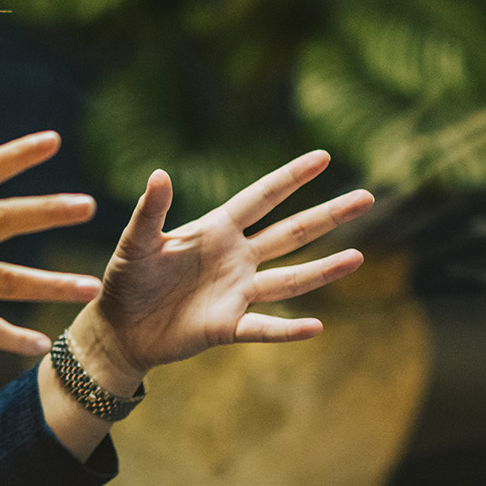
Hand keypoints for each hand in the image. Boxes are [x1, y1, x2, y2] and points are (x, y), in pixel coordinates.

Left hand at [75, 151, 372, 382]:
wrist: (118, 329)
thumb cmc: (126, 280)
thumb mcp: (135, 243)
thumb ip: (150, 212)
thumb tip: (160, 173)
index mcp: (216, 230)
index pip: (261, 198)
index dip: (291, 178)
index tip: (323, 156)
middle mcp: (236, 258)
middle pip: (290, 233)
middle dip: (327, 216)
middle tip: (367, 197)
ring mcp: (236, 293)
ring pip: (289, 279)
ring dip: (323, 269)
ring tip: (358, 257)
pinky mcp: (228, 327)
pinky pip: (264, 327)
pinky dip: (287, 329)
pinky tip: (315, 326)